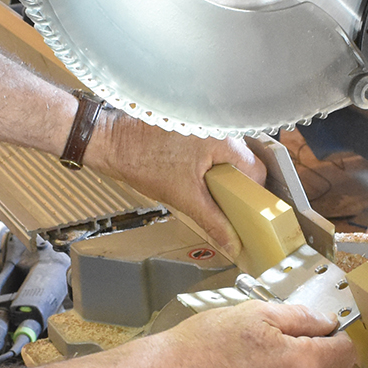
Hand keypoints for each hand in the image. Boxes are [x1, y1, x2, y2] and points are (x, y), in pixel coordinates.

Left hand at [83, 110, 264, 257]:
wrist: (111, 143)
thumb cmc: (141, 159)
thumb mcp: (184, 198)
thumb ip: (213, 222)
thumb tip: (231, 243)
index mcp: (223, 140)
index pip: (256, 170)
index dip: (254, 195)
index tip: (247, 211)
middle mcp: (218, 127)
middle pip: (244, 164)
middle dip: (237, 187)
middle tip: (226, 206)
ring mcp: (204, 125)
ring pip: (227, 157)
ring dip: (222, 177)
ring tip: (208, 194)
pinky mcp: (191, 128)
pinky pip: (211, 151)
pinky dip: (208, 167)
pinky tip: (195, 180)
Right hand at [139, 301, 358, 367]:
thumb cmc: (206, 343)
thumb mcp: (256, 313)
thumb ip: (301, 318)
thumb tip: (327, 322)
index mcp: (302, 364)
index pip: (347, 354)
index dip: (337, 338)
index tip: (322, 331)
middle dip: (311, 356)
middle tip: (275, 342)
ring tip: (253, 363)